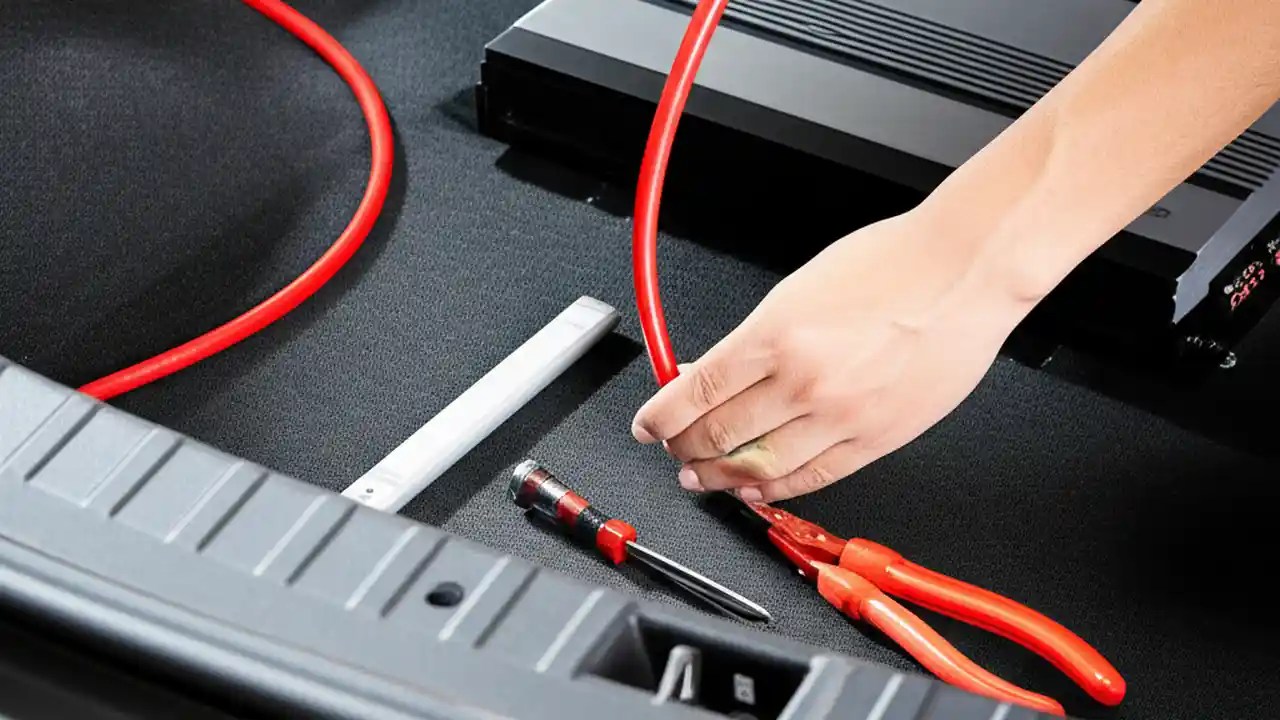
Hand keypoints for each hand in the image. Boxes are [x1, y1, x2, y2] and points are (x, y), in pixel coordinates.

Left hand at [631, 211, 1030, 501]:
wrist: (966, 269)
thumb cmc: (893, 264)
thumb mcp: (800, 287)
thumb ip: (755, 339)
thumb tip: (712, 372)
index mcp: (775, 334)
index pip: (694, 392)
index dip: (660, 418)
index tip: (647, 427)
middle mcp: (802, 379)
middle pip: (718, 435)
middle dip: (684, 449)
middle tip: (673, 451)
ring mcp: (840, 415)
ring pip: (758, 467)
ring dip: (721, 477)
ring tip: (705, 477)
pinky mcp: (876, 439)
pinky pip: (812, 478)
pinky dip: (775, 490)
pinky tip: (757, 489)